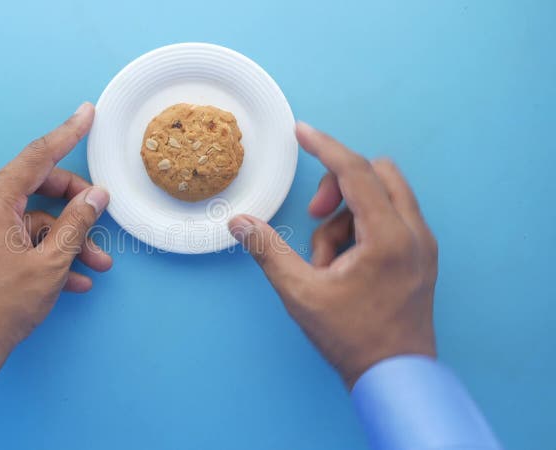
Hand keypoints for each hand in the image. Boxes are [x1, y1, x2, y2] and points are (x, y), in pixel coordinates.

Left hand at [0, 103, 111, 369]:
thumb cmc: (0, 306)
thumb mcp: (50, 263)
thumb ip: (76, 224)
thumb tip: (95, 197)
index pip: (35, 157)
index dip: (66, 134)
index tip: (86, 113)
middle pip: (34, 191)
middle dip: (73, 210)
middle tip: (101, 219)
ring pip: (27, 223)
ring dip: (63, 242)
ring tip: (95, 268)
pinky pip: (13, 242)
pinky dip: (41, 255)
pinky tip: (70, 283)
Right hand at [228, 122, 437, 387]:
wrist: (394, 376)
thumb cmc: (350, 337)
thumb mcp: (300, 293)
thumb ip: (268, 250)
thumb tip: (238, 222)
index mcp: (387, 236)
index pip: (355, 171)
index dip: (324, 146)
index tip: (301, 131)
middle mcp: (414, 232)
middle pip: (377, 173)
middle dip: (338, 184)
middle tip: (314, 217)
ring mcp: (422, 244)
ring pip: (384, 196)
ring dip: (347, 214)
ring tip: (327, 262)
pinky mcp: (421, 256)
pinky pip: (391, 218)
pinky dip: (362, 228)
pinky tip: (345, 266)